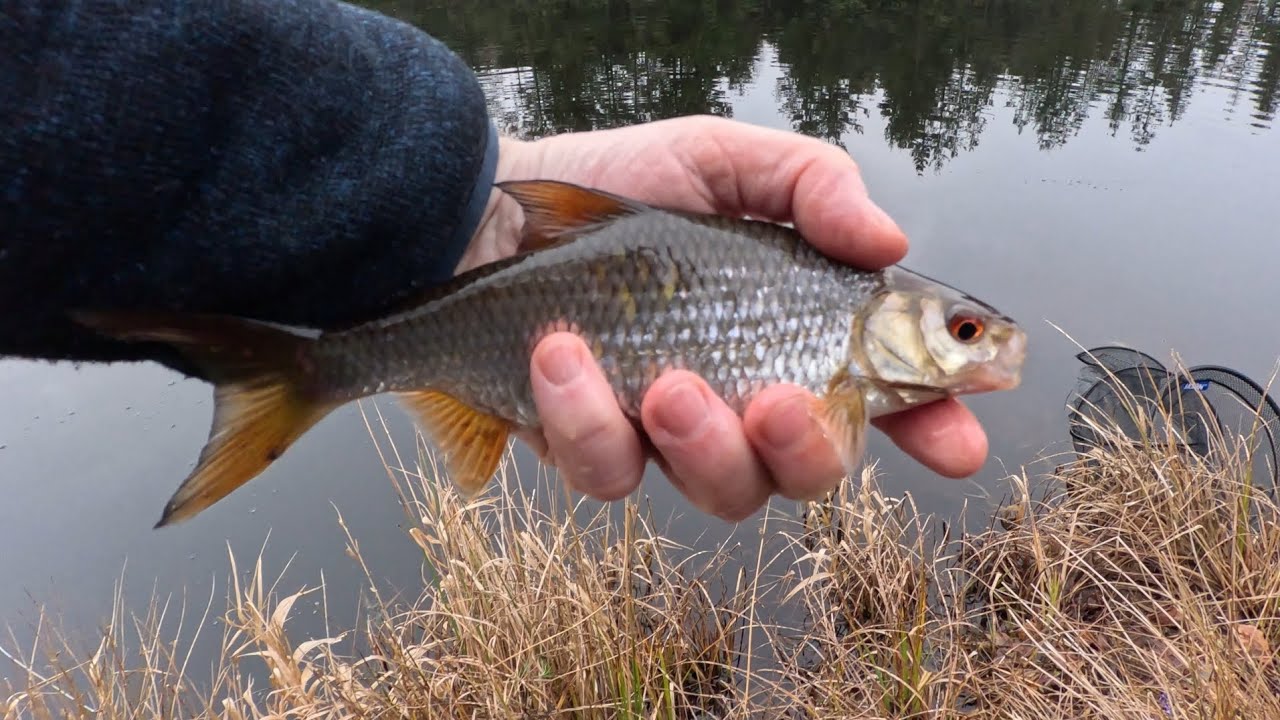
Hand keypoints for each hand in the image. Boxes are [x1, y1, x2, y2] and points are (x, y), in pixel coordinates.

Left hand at [462, 115, 987, 520]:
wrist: (484, 213)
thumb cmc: (617, 186)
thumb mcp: (720, 158)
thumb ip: (810, 184)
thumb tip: (888, 242)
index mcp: (795, 332)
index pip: (885, 392)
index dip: (934, 424)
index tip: (959, 443)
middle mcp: (745, 395)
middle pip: (812, 471)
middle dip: (806, 451)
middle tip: (775, 402)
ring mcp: (670, 435)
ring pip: (720, 493)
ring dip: (699, 444)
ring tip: (659, 380)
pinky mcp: (593, 449)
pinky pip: (610, 474)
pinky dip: (588, 421)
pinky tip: (560, 357)